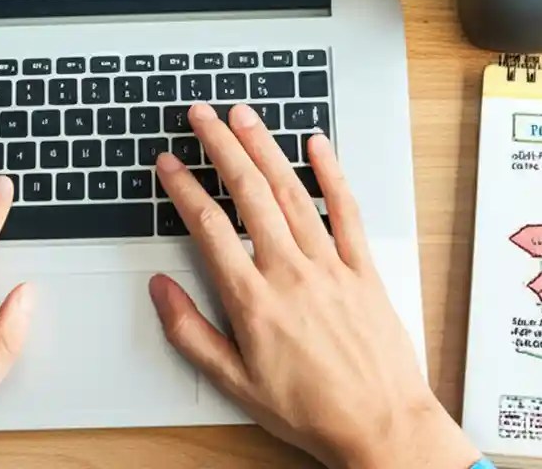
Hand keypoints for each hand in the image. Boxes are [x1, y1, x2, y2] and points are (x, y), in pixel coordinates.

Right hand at [151, 104, 479, 468]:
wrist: (380, 425)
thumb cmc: (311, 410)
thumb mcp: (235, 382)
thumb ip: (191, 333)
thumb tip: (161, 290)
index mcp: (254, 301)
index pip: (209, 227)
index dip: (184, 188)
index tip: (169, 164)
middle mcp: (291, 273)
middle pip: (248, 194)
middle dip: (220, 147)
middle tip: (201, 115)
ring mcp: (330, 266)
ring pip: (292, 192)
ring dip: (265, 148)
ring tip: (244, 117)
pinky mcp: (363, 269)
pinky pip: (346, 210)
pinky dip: (331, 174)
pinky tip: (317, 145)